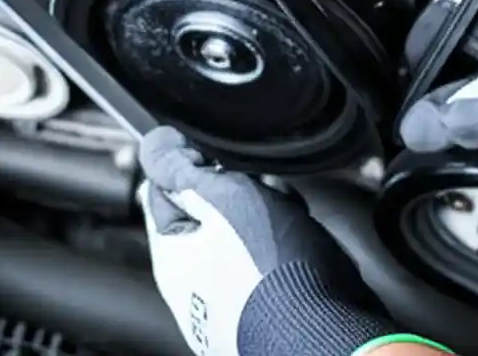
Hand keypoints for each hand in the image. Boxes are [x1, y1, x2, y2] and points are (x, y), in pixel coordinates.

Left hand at [138, 127, 406, 355]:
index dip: (196, 168)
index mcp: (171, 259)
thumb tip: (155, 145)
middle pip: (211, 216)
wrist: (322, 331)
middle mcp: (194, 289)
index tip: (221, 164)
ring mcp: (230, 306)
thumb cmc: (271, 272)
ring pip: (246, 240)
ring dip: (271, 222)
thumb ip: (183, 170)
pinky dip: (286, 255)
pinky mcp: (265, 314)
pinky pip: (270, 269)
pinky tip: (303, 253)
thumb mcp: (221, 199)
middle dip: (243, 196)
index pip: (165, 192)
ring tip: (292, 226)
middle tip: (265, 196)